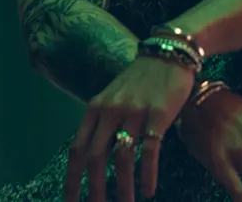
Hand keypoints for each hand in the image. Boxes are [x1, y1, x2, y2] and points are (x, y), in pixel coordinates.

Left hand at [62, 54, 194, 201]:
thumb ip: (101, 123)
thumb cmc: (141, 79)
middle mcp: (110, 110)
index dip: (72, 179)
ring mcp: (134, 112)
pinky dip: (147, 174)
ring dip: (123, 188)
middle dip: (94, 189)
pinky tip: (149, 190)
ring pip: (122, 158)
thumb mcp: (113, 96)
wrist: (169, 53)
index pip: (77, 149)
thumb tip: (92, 158)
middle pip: (95, 158)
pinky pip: (149, 151)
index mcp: (95, 108)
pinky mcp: (158, 114)